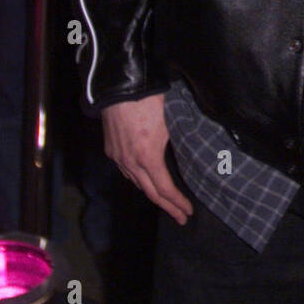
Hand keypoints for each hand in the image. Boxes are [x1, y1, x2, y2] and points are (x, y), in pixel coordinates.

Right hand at [101, 93, 192, 224]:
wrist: (119, 86)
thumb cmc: (149, 100)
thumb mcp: (171, 121)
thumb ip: (179, 142)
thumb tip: (193, 153)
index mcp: (148, 157)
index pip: (164, 189)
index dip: (177, 203)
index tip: (188, 212)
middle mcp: (130, 162)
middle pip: (149, 192)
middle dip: (167, 206)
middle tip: (181, 217)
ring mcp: (118, 157)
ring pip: (136, 183)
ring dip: (152, 193)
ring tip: (165, 201)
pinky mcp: (111, 149)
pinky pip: (126, 171)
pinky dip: (138, 180)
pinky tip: (145, 180)